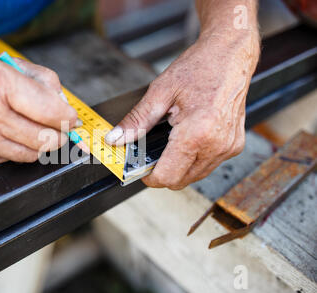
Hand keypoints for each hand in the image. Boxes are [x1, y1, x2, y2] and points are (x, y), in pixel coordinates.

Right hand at [0, 53, 77, 164]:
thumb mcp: (9, 64)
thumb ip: (44, 82)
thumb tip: (66, 109)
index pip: (49, 112)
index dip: (67, 118)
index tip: (71, 118)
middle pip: (45, 139)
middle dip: (59, 135)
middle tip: (59, 128)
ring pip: (32, 155)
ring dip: (40, 144)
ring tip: (34, 129)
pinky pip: (12, 158)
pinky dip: (19, 148)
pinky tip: (9, 133)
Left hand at [106, 32, 259, 188]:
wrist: (230, 54)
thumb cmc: (199, 67)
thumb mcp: (160, 92)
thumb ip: (136, 121)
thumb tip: (115, 139)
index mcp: (197, 133)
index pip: (167, 176)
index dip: (150, 176)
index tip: (141, 168)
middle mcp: (216, 145)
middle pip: (180, 181)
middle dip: (163, 172)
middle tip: (154, 151)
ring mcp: (228, 147)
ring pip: (195, 176)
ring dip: (179, 166)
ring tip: (174, 139)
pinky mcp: (234, 146)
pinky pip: (208, 165)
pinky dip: (194, 159)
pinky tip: (190, 138)